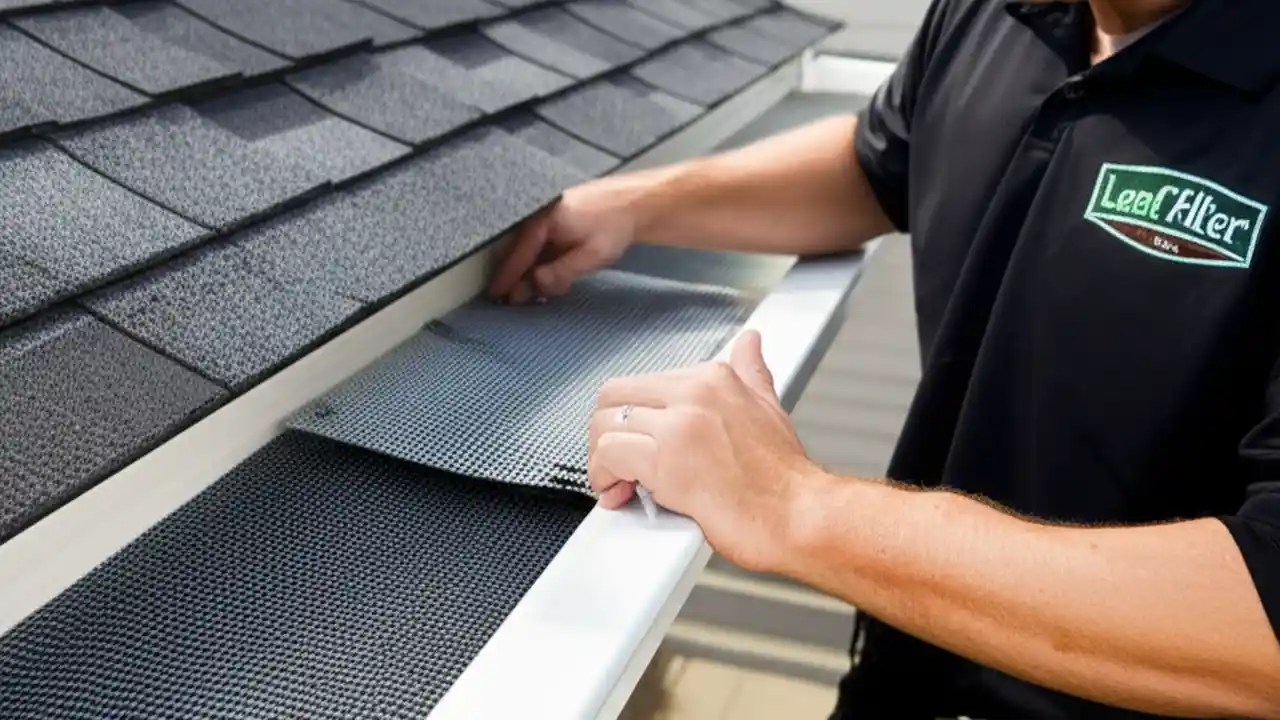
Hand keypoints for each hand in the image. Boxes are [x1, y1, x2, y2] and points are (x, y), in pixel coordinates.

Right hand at [488, 177, 639, 303]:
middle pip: (520, 253)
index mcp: (543, 221)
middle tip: (511, 301)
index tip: (496, 295)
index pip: (516, 254)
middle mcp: (540, 216)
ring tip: (530, 293)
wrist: (635, 203)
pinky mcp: (557, 222)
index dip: (506, 278)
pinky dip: (542, 262)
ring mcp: (548, 218)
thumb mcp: (590, 256)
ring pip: (531, 251)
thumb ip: (561, 272)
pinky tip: (548, 277)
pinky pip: (542, 246)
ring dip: (530, 272)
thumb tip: (535, 285)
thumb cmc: (615, 225)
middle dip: (516, 277)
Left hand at [588, 331, 819, 571]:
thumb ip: (751, 372)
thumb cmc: (784, 477)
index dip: (634, 417)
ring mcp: (679, 425)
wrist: (799, 516)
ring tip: (619, 483)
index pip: (644, 383)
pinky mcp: (665, 461)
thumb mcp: (770, 408)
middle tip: (619, 463)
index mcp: (713, 377)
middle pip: (613, 396)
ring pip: (604, 425)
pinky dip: (604, 477)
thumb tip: (749, 342)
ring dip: (602, 459)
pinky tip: (621, 494)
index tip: (642, 444)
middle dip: (606, 431)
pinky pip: (608, 455)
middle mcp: (694, 392)